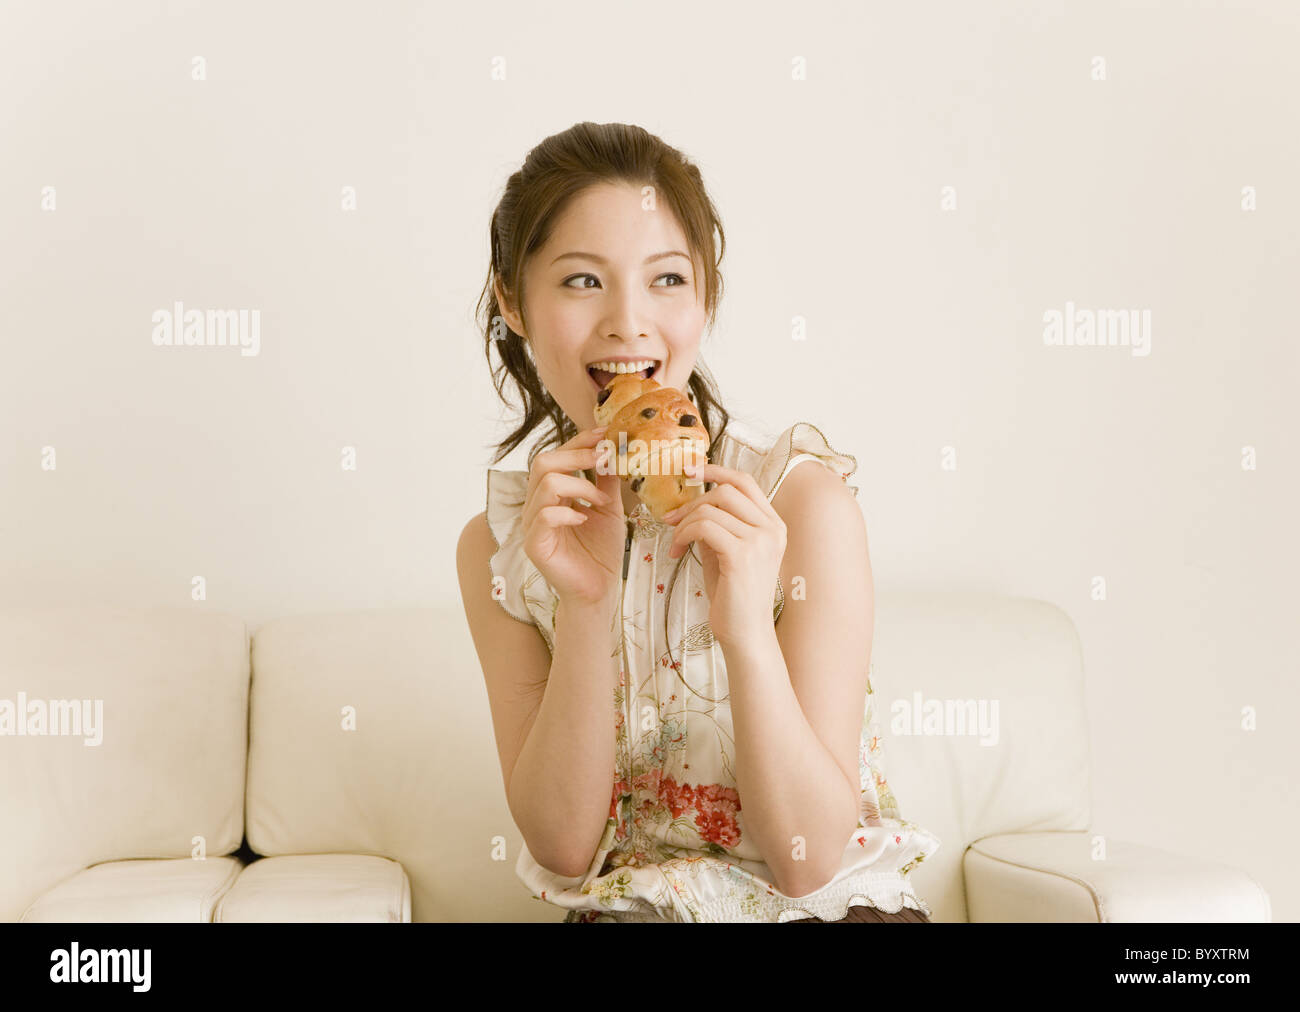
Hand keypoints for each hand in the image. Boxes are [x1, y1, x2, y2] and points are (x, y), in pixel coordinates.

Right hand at [521, 426, 625, 606]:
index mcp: (550, 494)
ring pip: (545, 484)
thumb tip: (613, 448)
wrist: (599, 589)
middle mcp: (536, 505)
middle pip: (542, 462)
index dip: (578, 441)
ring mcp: (532, 525)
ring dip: (579, 485)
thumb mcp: (608, 508)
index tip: (605, 433)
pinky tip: (585, 518)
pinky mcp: (535, 545)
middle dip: (576, 456)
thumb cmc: (600, 551)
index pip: (555, 456)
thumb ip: (606, 481)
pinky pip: (544, 516)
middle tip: (604, 459)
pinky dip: (568, 511)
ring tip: (600, 501)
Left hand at [661, 462, 786, 646]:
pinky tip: (677, 551)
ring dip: (684, 523)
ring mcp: (760, 541)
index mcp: (774, 525)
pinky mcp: (742, 555)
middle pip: (726, 490)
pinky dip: (683, 534)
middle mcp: (772, 529)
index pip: (746, 482)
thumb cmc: (734, 597)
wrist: (746, 634)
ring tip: (676, 543)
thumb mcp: (727, 553)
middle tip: (672, 520)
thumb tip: (693, 506)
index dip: (716, 471)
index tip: (690, 471)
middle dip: (693, 502)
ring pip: (711, 508)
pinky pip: (703, 527)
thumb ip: (719, 526)